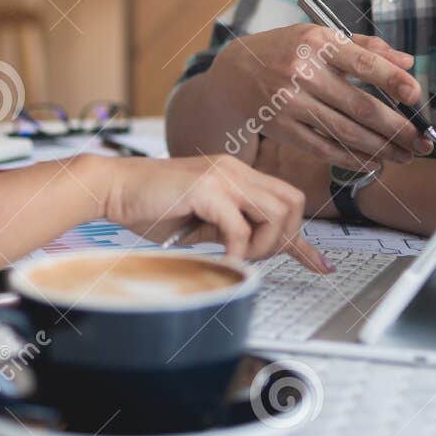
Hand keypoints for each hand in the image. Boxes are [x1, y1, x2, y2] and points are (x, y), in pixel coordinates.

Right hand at [95, 153, 332, 273]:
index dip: (303, 240)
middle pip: (293, 203)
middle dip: (284, 239)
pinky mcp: (206, 189)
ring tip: (237, 255)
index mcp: (236, 173)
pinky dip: (237, 249)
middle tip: (255, 256)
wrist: (114, 187)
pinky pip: (240, 226)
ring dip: (263, 244)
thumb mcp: (199, 221)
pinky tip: (220, 255)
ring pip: (276, 212)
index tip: (321, 266)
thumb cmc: (149, 204)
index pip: (285, 201)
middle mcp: (235, 169)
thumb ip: (228, 229)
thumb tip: (252, 252)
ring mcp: (222, 176)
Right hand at [215, 24, 427, 167]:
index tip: (417, 96)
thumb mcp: (320, 37)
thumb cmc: (286, 51)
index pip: (364, 63)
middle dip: (397, 127)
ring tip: (405, 155)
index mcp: (317, 43)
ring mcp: (291, 103)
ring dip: (381, 148)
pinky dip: (352, 158)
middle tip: (422, 141)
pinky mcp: (283, 129)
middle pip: (360, 106)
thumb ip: (365, 47)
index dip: (394, 81)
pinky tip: (374, 162)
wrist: (234, 74)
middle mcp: (303, 73)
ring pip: (345, 132)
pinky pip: (324, 148)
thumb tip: (407, 63)